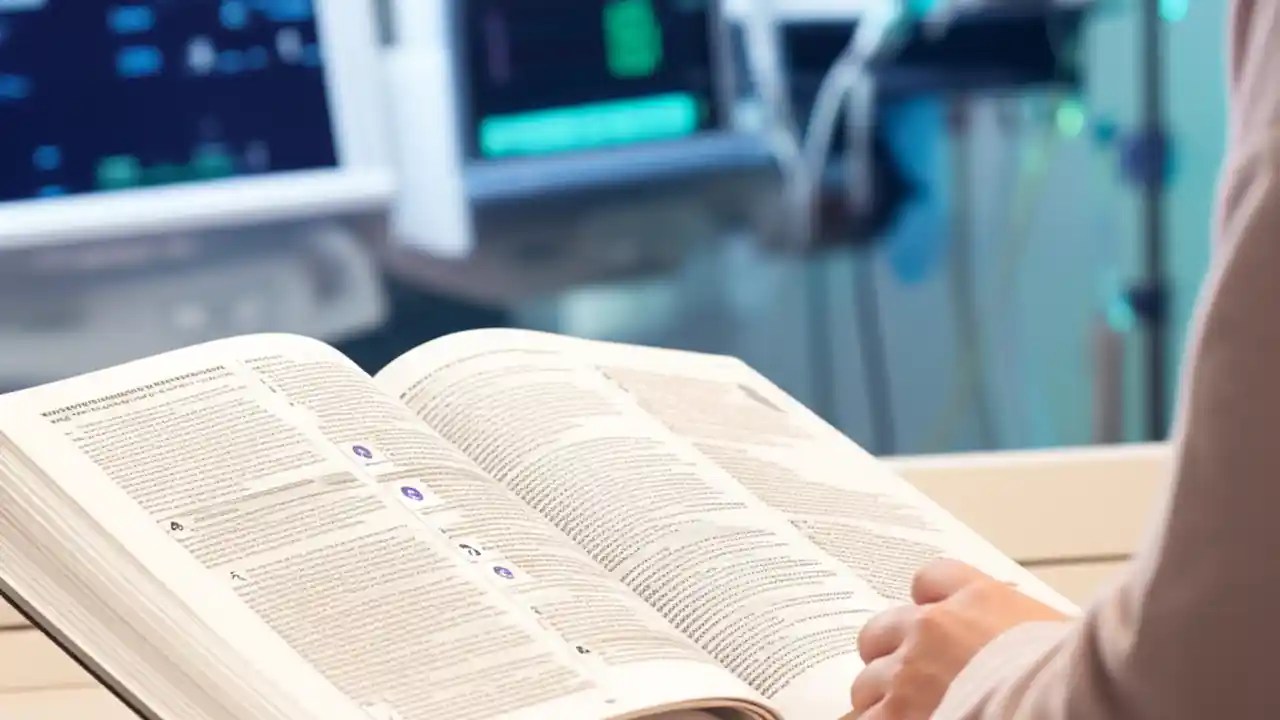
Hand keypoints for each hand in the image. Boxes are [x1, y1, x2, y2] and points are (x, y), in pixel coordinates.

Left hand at [844, 559, 1067, 719]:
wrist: (1073, 705)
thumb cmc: (1079, 678)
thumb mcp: (1062, 638)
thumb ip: (1025, 632)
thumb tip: (1030, 646)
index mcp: (979, 599)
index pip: (931, 580)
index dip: (930, 606)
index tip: (936, 626)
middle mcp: (933, 628)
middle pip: (882, 630)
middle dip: (893, 656)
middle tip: (913, 683)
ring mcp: (908, 673)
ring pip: (868, 682)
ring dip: (884, 701)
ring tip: (907, 717)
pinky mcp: (896, 716)